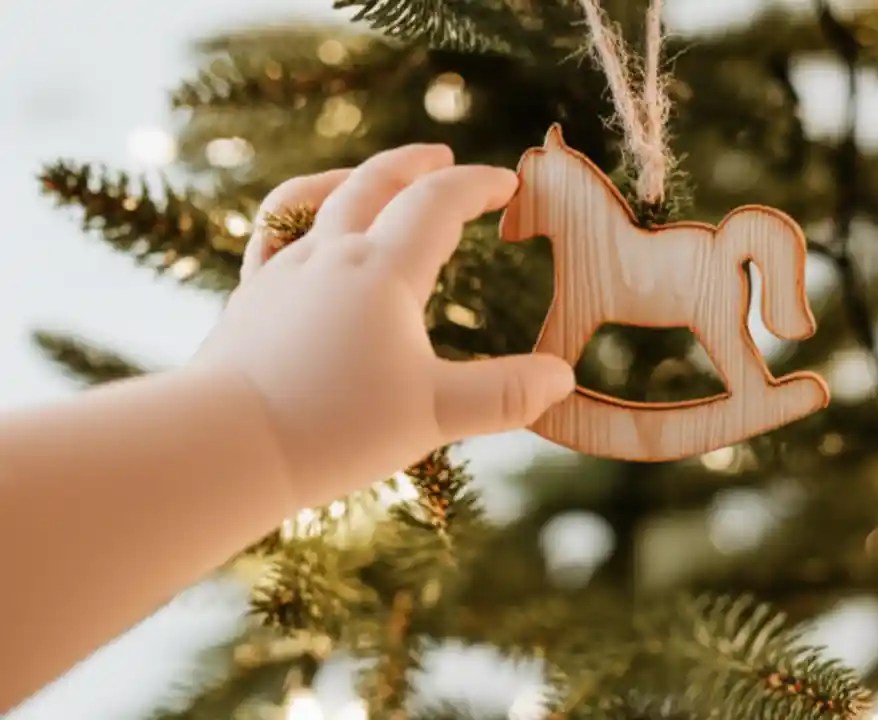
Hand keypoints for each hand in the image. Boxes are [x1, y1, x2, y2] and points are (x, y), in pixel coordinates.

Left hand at [190, 145, 574, 507]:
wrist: (225, 444)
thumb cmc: (335, 427)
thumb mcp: (436, 415)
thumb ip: (504, 395)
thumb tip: (563, 378)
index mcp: (383, 270)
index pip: (438, 204)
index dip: (476, 185)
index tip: (507, 182)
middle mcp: (329, 255)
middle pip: (374, 184)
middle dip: (413, 164)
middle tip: (439, 155)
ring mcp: (280, 274)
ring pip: (314, 201)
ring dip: (349, 179)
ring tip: (363, 178)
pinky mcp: (247, 302)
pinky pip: (269, 239)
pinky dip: (293, 221)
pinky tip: (301, 242)